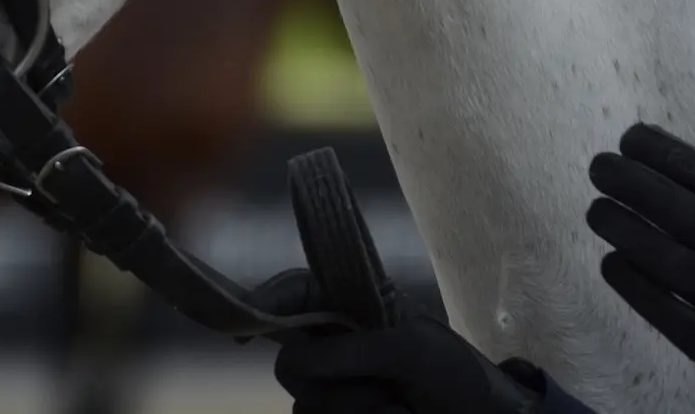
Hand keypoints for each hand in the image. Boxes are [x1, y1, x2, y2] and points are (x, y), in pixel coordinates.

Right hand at [256, 270, 545, 413]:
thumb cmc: (452, 372)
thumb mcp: (407, 348)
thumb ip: (350, 348)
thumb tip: (295, 359)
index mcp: (351, 310)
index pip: (294, 293)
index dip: (263, 302)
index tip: (243, 331)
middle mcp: (335, 349)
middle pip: (289, 364)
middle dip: (334, 379)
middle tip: (384, 382)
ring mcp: (336, 392)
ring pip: (306, 408)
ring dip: (357, 410)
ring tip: (399, 406)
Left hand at [586, 123, 694, 411]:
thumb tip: (678, 163)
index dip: (665, 154)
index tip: (629, 137)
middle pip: (683, 214)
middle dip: (633, 184)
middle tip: (599, 166)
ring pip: (668, 261)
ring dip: (624, 229)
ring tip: (597, 210)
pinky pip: (666, 312)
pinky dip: (634, 284)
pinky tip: (611, 262)